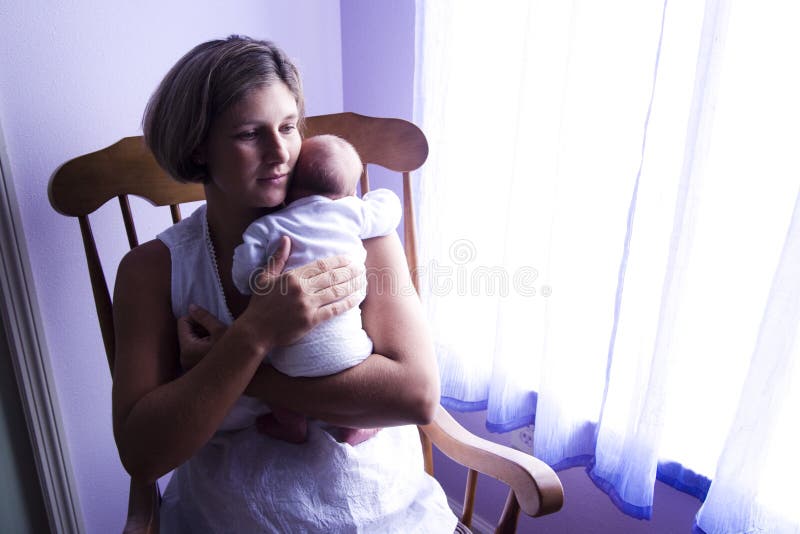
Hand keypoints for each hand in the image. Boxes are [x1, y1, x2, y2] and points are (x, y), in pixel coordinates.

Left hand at [177, 304, 227, 369]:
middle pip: (186, 332)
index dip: (196, 318)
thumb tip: (191, 307)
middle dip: (200, 328)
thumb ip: (203, 317)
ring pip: (192, 341)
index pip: (183, 322)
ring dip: (204, 337)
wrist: (243, 370)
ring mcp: (188, 365)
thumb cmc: (233, 351)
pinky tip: (217, 350)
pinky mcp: (195, 369)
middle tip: (216, 332)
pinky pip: (195, 351)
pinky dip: (205, 346)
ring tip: (218, 341)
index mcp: (187, 348)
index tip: (210, 323)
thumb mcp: (220, 330)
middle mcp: (183, 359)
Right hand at [242, 236, 366, 348]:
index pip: (322, 265)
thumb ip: (277, 258)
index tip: (351, 258)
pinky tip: (358, 297)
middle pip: (333, 276)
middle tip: (363, 267)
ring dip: (353, 285)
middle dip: (351, 271)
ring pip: (337, 291)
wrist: (255, 331)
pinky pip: (334, 310)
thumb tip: (285, 238)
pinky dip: (349, 303)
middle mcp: (302, 289)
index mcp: (292, 277)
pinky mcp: (311, 321)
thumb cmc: (260, 304)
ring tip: (365, 280)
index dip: (339, 261)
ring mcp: (307, 306)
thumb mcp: (264, 277)